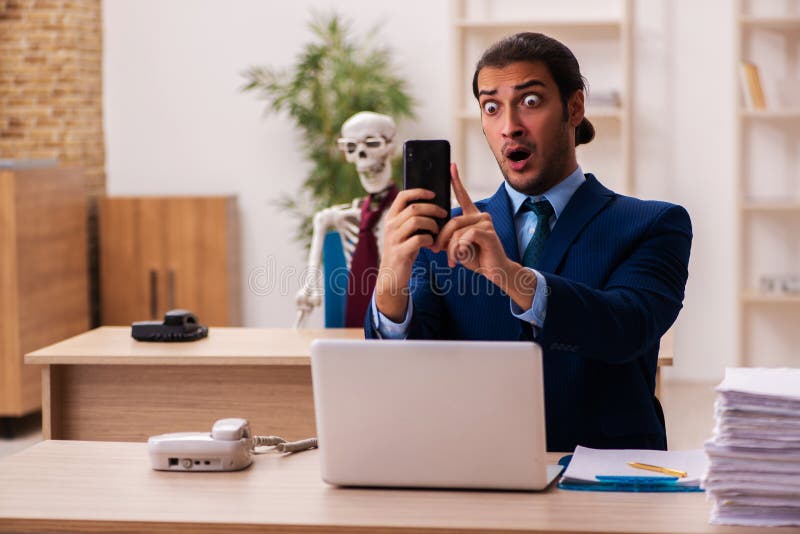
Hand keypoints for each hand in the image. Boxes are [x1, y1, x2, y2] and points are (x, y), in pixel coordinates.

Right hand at [375, 188, 448, 321]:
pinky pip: (418, 239)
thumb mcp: (404, 232)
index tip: (433, 194)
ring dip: (432, 224)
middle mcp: (390, 225)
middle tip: (444, 214)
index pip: (402, 196)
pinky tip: (432, 244)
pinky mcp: (399, 252)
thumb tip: (434, 205)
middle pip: (413, 208)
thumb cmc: (404, 250)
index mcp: (391, 217)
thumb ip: (412, 219)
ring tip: (438, 230)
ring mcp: (393, 239)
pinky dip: (429, 240)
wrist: (392, 275)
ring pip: (415, 221)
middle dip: (432, 209)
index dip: (419, 192)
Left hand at [432, 164, 509, 278]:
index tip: (451, 166)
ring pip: (457, 230)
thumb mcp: (457, 246)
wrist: (494, 271)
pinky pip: (467, 236)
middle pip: (452, 221)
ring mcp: (486, 222)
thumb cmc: (476, 257)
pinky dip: (460, 248)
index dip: (456, 181)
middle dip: (441, 237)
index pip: (463, 195)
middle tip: (435, 250)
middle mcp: (480, 215)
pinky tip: (460, 258)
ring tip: (451, 260)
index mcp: (472, 216)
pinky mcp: (489, 232)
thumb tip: (431, 238)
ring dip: (450, 248)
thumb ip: (447, 238)